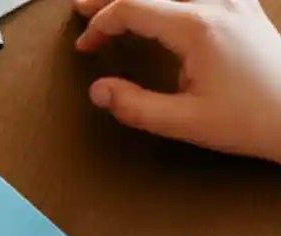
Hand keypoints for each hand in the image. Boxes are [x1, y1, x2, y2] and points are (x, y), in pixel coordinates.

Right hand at [74, 0, 280, 162]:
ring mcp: (235, 2)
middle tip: (83, 5)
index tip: (87, 46)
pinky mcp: (245, 8)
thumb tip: (99, 90)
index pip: (132, 8)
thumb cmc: (252, 119)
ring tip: (118, 2)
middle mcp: (217, 4)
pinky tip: (165, 4)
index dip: (101, 25)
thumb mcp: (185, 123)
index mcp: (198, 28)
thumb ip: (135, 106)